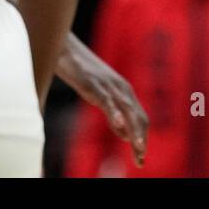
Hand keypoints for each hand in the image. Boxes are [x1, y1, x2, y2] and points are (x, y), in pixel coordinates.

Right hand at [59, 42, 149, 166]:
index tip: (141, 156)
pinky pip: (107, 102)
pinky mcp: (94, 85)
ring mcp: (109, 86)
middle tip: (140, 161)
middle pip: (138, 117)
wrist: (65, 48)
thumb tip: (124, 134)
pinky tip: (118, 126)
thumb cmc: (81, 72)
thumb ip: (114, 112)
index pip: (141, 117)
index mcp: (124, 90)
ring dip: (134, 133)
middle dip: (141, 140)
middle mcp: (121, 88)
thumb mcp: (100, 95)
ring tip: (138, 150)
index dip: (143, 137)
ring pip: (128, 112)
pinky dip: (115, 115)